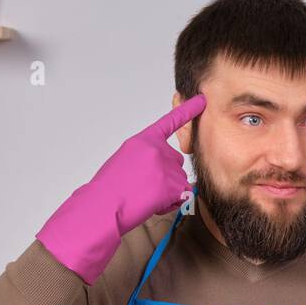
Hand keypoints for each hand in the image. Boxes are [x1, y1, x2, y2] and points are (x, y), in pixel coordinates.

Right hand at [36, 94, 205, 282]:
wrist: (104, 205)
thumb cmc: (109, 187)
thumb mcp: (125, 160)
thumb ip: (145, 157)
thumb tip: (161, 170)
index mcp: (143, 140)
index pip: (168, 123)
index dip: (186, 111)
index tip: (201, 100)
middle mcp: (157, 149)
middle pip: (175, 161)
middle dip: (166, 175)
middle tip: (144, 186)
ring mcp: (166, 166)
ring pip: (180, 179)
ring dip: (168, 190)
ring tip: (145, 196)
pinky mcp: (173, 184)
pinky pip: (183, 194)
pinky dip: (172, 202)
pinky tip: (154, 204)